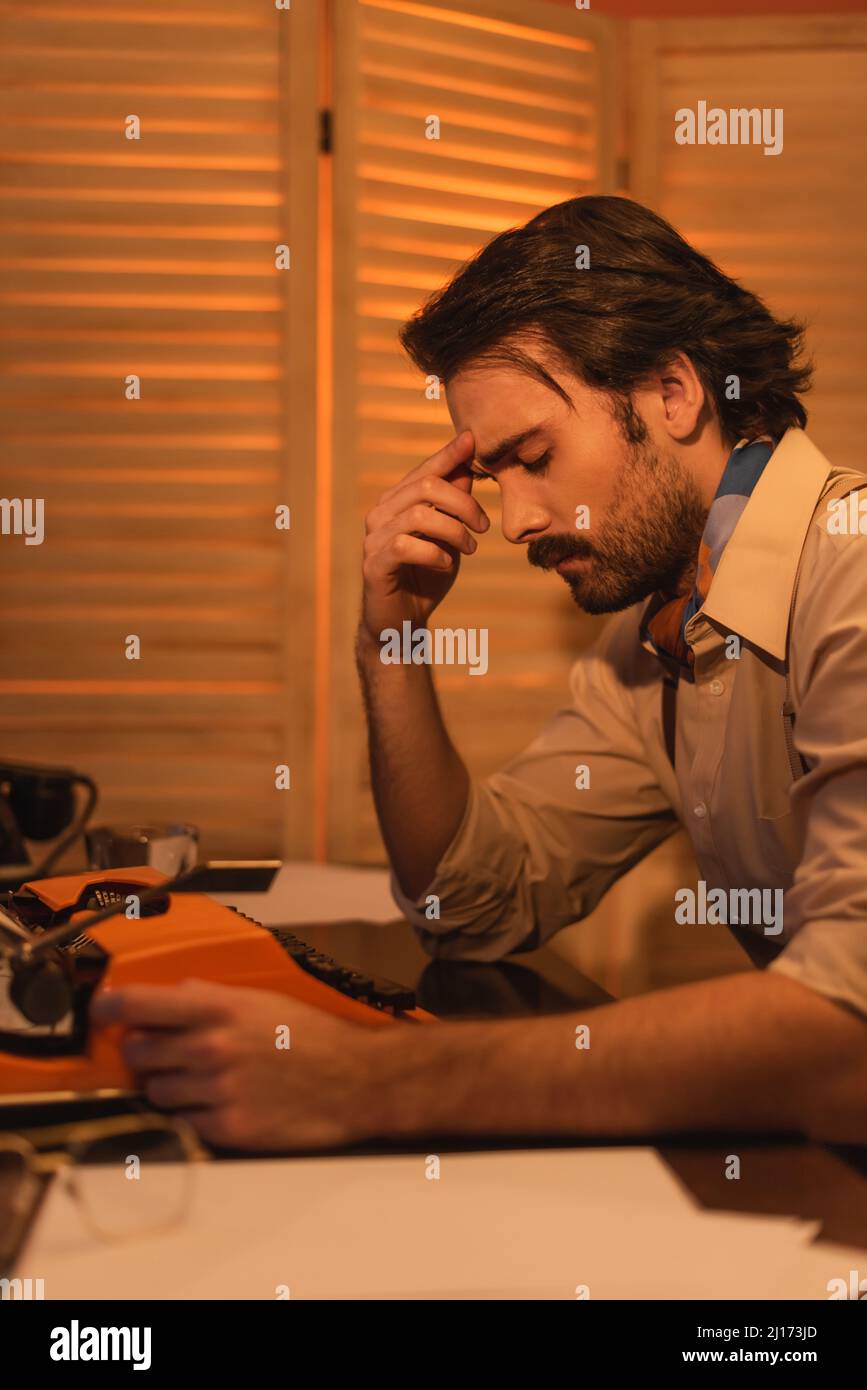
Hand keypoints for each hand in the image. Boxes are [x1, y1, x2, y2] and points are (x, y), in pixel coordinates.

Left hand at [91, 979, 378, 1150]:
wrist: (356, 1081)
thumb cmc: (314, 1037)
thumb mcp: (264, 1001)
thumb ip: (214, 998)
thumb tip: (175, 995)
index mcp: (220, 1009)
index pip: (141, 1003)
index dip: (110, 1006)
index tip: (101, 1009)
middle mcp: (211, 1048)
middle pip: (138, 1051)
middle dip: (143, 1050)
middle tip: (162, 1051)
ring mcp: (216, 1090)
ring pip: (155, 1090)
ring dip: (167, 1084)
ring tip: (198, 1078)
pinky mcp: (226, 1127)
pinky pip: (183, 1121)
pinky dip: (192, 1113)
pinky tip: (219, 1102)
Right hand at [360, 429, 489, 639]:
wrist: (403, 622)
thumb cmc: (426, 575)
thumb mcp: (448, 536)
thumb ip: (454, 503)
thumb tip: (468, 464)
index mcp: (397, 502)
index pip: (424, 470)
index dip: (449, 454)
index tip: (473, 439)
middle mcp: (381, 514)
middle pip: (426, 487)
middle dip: (464, 503)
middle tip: (484, 526)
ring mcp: (374, 539)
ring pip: (420, 516)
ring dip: (454, 531)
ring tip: (470, 549)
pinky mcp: (374, 565)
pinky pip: (406, 546)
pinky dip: (435, 554)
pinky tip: (446, 564)